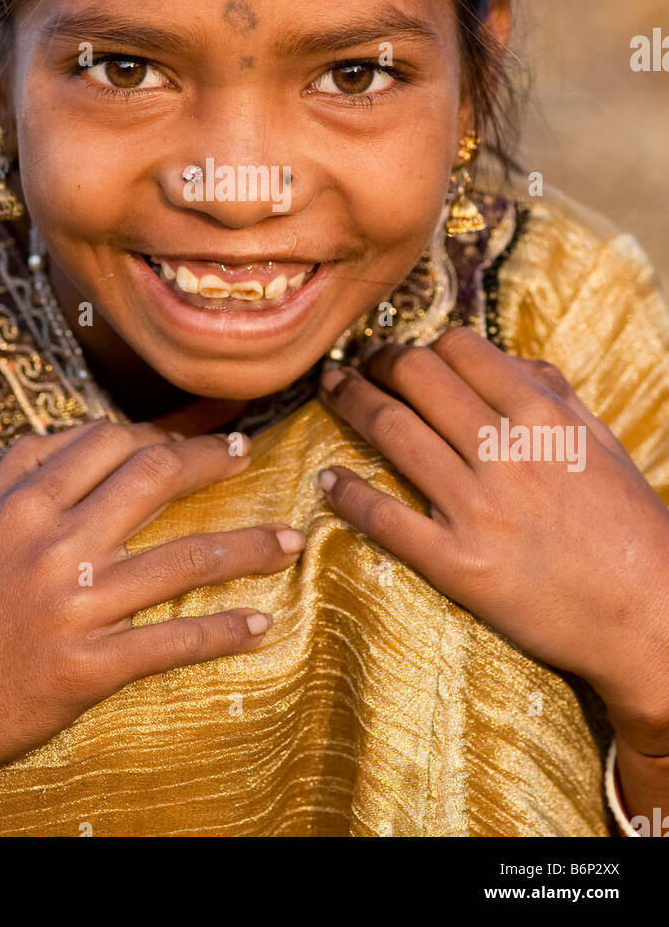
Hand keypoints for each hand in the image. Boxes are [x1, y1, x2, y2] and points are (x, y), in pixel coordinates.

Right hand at [0, 420, 304, 832]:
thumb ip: (19, 471)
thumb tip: (74, 431)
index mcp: (26, 504)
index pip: (110, 440)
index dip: (162, 430)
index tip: (193, 432)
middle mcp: (57, 545)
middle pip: (156, 478)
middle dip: (214, 459)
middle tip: (250, 452)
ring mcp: (78, 607)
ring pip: (184, 559)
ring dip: (248, 545)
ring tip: (290, 539)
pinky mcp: (91, 668)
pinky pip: (173, 642)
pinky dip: (224, 633)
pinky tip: (260, 625)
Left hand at [318, 327, 668, 754]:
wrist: (650, 619)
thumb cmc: (629, 526)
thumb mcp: (601, 442)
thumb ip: (552, 391)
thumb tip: (501, 357)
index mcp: (542, 415)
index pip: (459, 348)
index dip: (423, 343)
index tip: (405, 353)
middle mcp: (505, 452)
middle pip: (414, 375)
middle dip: (376, 360)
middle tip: (357, 363)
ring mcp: (478, 508)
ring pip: (391, 429)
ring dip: (349, 400)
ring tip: (331, 390)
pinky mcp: (459, 564)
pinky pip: (385, 517)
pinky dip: (346, 492)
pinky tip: (326, 479)